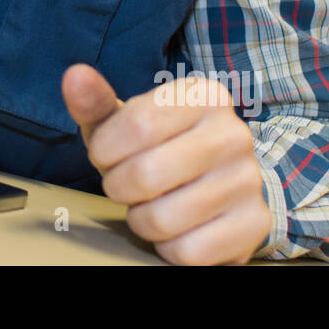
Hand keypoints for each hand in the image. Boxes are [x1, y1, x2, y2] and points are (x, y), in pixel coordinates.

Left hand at [61, 63, 271, 264]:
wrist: (220, 180)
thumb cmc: (159, 146)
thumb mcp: (123, 120)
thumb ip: (95, 101)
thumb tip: (74, 77)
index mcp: (205, 96)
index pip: (138, 122)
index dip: (106, 148)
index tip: (106, 154)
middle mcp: (234, 134)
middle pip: (146, 174)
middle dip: (118, 187)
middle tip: (125, 184)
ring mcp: (248, 181)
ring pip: (163, 219)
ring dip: (141, 219)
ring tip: (150, 203)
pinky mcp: (254, 225)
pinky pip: (187, 252)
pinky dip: (168, 247)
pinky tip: (176, 227)